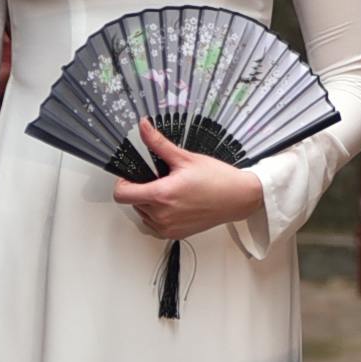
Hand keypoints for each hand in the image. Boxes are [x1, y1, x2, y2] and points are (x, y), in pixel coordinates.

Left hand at [113, 119, 266, 240]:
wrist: (238, 198)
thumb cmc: (217, 179)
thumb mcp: (185, 157)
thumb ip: (158, 143)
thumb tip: (143, 127)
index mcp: (162, 195)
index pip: (122, 194)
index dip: (123, 182)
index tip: (133, 176)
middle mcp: (162, 215)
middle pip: (133, 202)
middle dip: (141, 189)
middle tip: (162, 179)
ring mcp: (168, 227)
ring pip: (143, 214)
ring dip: (149, 203)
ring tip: (171, 191)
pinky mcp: (174, 234)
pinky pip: (154, 225)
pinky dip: (158, 214)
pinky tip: (175, 204)